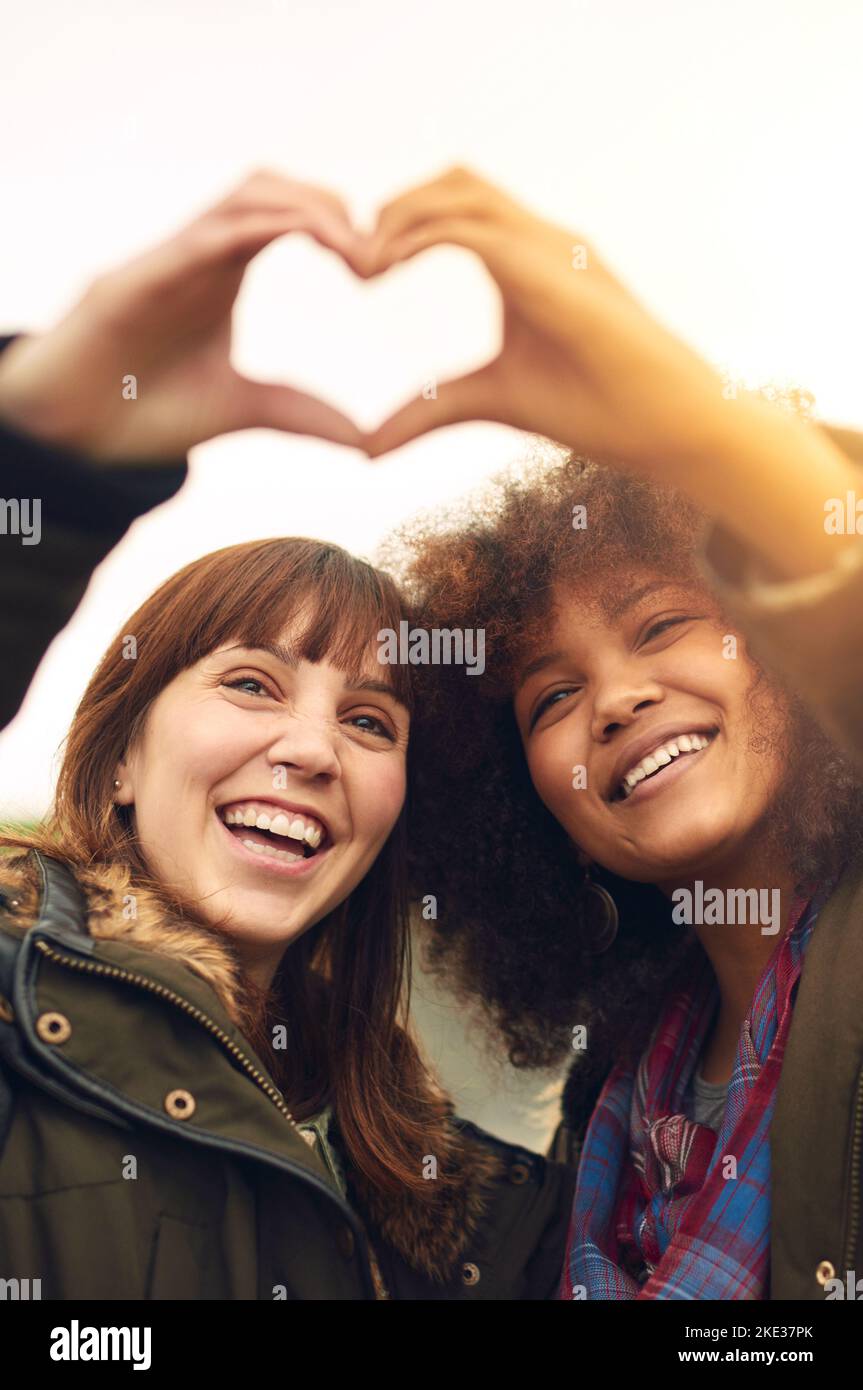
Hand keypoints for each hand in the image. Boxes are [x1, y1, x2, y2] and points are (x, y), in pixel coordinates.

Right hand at [0, 170, 367, 463]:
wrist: (74, 436)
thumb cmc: (146, 411)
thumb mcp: (243, 409)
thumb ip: (303, 416)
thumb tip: (369, 441)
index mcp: (225, 273)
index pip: (290, 216)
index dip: (340, 227)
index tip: (379, 269)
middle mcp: (202, 255)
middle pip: (272, 188)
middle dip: (330, 206)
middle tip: (375, 256)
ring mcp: (171, 261)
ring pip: (243, 195)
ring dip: (305, 208)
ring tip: (353, 249)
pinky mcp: (141, 280)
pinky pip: (201, 238)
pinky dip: (254, 231)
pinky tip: (296, 244)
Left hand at [361, 166, 727, 471]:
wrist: (669, 426)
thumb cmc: (599, 409)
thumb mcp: (490, 402)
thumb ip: (429, 411)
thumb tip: (368, 447)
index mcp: (525, 261)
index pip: (453, 207)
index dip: (398, 225)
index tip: (358, 272)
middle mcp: (540, 241)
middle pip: (455, 180)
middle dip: (392, 208)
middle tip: (351, 260)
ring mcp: (553, 249)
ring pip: (463, 190)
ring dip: (401, 215)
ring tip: (364, 264)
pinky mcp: (557, 273)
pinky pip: (479, 232)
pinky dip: (423, 237)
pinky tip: (389, 271)